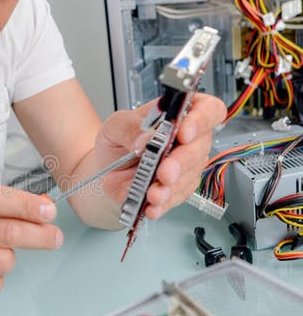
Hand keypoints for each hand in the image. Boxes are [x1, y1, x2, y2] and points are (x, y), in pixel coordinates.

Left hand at [94, 93, 226, 220]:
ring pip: (190, 175)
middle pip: (200, 146)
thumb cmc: (118, 140)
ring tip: (152, 194)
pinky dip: (164, 204)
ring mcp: (186, 165)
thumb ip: (129, 129)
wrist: (108, 168)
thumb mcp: (115, 125)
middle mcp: (188, 139)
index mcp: (177, 114)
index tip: (184, 132)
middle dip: (181, 161)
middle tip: (164, 172)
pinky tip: (152, 206)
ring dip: (171, 187)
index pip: (207, 109)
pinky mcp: (179, 188)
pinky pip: (178, 197)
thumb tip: (146, 139)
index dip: (201, 119)